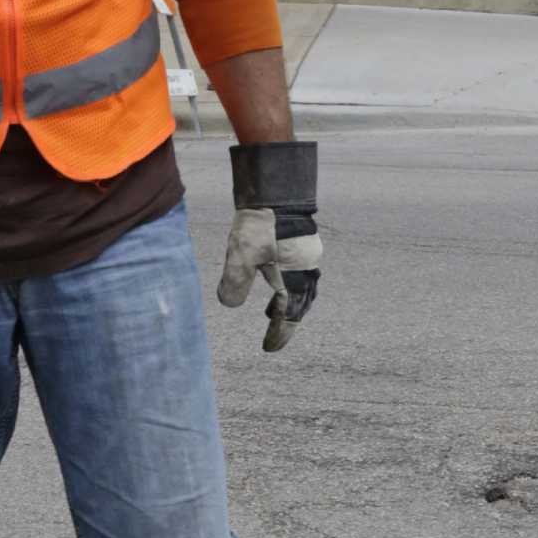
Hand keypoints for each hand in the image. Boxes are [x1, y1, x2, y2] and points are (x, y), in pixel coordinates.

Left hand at [217, 142, 321, 352]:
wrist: (275, 188)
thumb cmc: (259, 224)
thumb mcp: (242, 255)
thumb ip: (235, 283)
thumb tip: (229, 305)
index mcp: (295, 278)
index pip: (287, 314)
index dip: (279, 333)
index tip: (269, 348)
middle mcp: (307, 268)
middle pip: (302, 303)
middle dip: (288, 320)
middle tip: (276, 334)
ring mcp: (308, 254)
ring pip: (305, 287)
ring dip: (292, 302)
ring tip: (276, 311)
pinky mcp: (303, 240)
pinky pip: (302, 271)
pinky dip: (292, 283)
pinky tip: (278, 277)